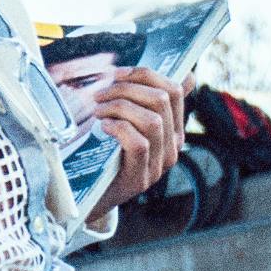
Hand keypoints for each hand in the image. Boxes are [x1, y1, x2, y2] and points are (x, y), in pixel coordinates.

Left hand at [87, 66, 183, 202]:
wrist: (88, 196)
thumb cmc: (105, 153)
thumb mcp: (128, 123)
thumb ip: (144, 101)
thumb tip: (183, 75)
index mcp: (172, 129)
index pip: (174, 90)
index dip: (146, 75)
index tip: (117, 73)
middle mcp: (172, 147)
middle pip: (163, 100)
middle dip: (127, 89)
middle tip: (100, 94)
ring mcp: (158, 165)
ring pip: (152, 120)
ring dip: (120, 107)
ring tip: (97, 111)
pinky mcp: (139, 179)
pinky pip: (139, 144)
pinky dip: (119, 128)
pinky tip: (102, 127)